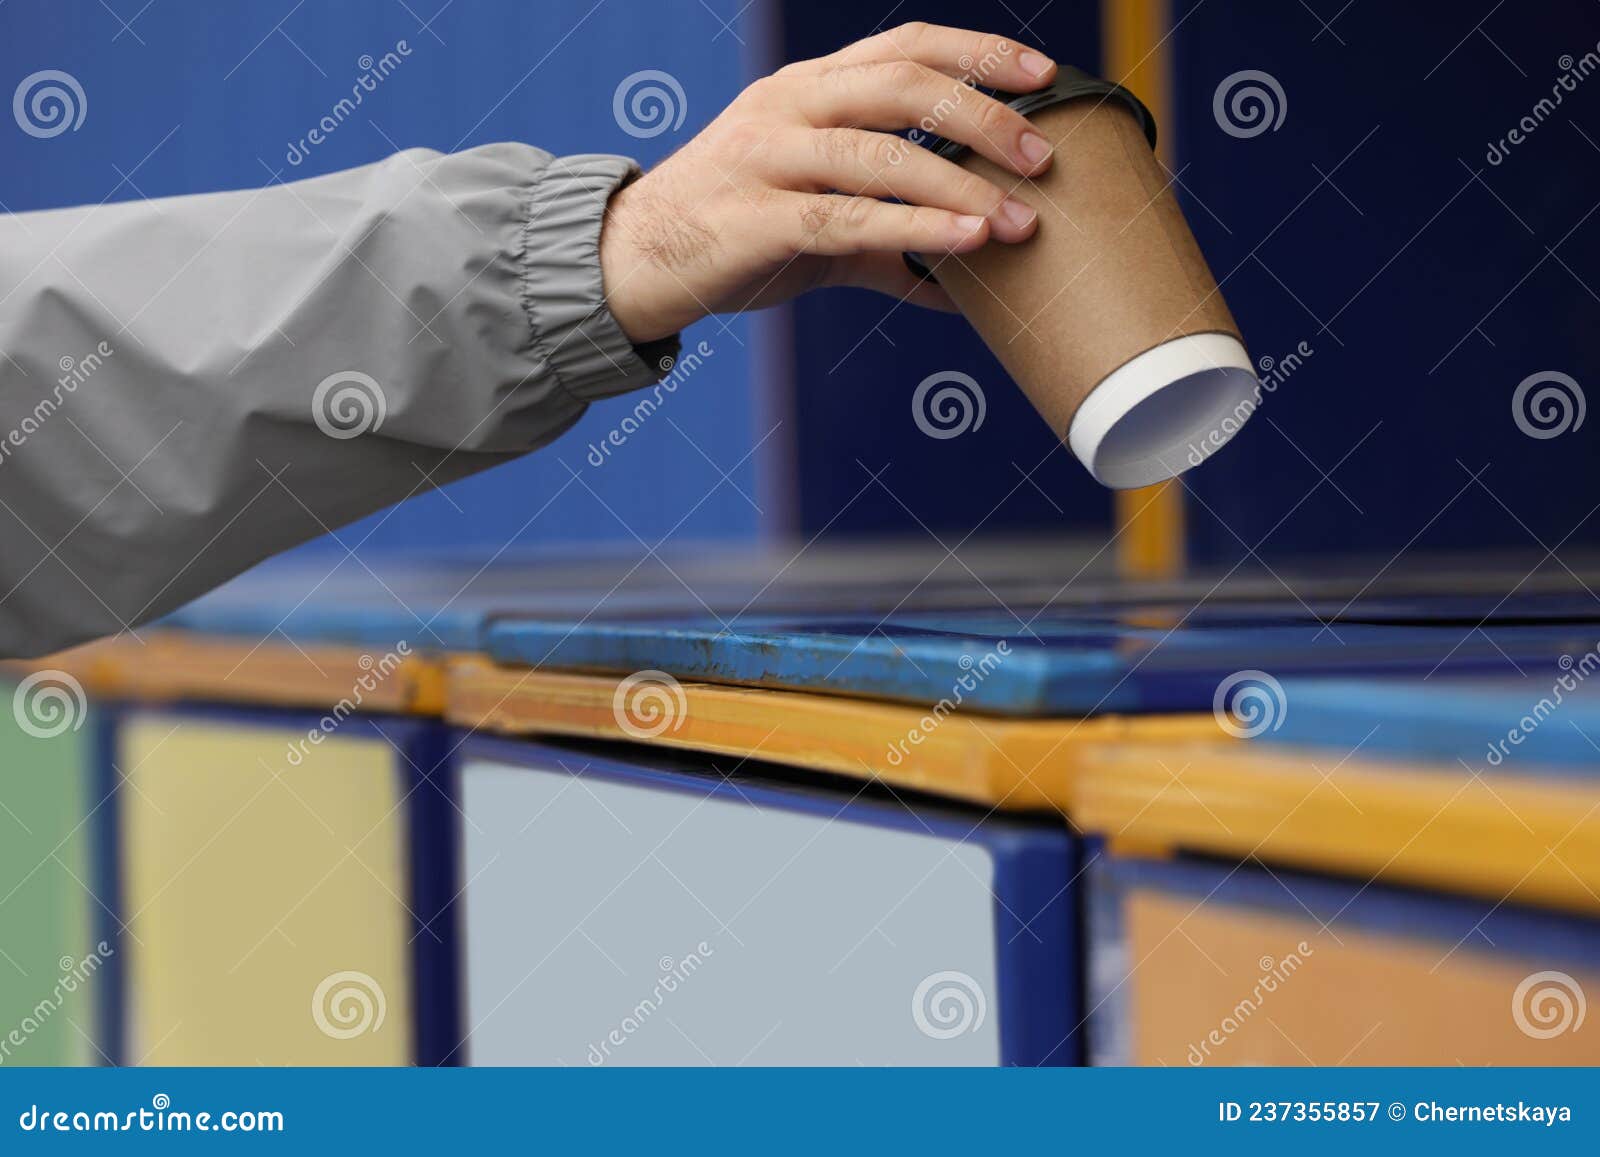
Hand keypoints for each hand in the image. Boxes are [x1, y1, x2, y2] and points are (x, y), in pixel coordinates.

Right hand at [599, 22, 1058, 343]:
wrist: (634, 264)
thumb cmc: (734, 235)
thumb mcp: (818, 223)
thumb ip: (891, 242)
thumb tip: (964, 285)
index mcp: (808, 89)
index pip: (904, 47)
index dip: (978, 54)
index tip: (1043, 76)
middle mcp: (788, 107)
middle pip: (901, 85)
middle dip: (983, 115)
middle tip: (1042, 157)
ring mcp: (767, 158)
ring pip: (880, 154)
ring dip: (960, 185)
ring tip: (1018, 219)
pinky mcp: (755, 219)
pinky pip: (847, 218)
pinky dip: (913, 230)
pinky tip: (963, 245)